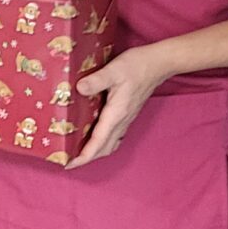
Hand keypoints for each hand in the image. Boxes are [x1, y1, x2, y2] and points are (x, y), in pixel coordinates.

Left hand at [70, 43, 172, 166]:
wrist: (159, 63)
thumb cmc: (136, 66)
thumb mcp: (113, 70)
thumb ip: (96, 80)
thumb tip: (78, 89)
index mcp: (117, 114)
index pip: (99, 142)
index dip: (84, 156)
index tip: (69, 164)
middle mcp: (122, 120)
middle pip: (104, 148)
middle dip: (87, 158)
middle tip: (68, 160)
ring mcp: (126, 118)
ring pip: (110, 143)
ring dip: (96, 151)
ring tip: (78, 150)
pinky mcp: (128, 113)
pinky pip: (114, 134)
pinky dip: (102, 140)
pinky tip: (93, 134)